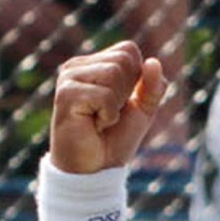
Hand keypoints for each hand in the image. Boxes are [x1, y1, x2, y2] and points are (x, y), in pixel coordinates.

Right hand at [49, 42, 168, 173]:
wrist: (94, 170)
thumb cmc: (114, 139)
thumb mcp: (142, 111)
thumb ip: (152, 87)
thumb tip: (154, 62)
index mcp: (94, 64)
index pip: (128, 50)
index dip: (136, 79)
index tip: (122, 103)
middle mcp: (78, 66)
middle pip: (123, 60)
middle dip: (126, 93)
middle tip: (109, 114)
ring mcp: (69, 78)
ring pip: (114, 74)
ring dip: (116, 105)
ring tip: (100, 119)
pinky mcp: (66, 94)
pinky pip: (104, 96)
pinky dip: (108, 116)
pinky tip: (93, 125)